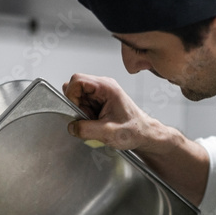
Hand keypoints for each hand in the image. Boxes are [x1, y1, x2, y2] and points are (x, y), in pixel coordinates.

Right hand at [62, 73, 209, 206]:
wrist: (144, 134)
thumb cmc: (134, 130)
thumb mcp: (108, 133)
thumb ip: (86, 129)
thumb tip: (71, 127)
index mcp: (107, 87)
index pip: (77, 80)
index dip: (72, 96)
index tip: (76, 110)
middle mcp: (104, 86)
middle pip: (76, 88)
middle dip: (77, 106)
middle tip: (88, 119)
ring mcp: (101, 93)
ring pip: (79, 98)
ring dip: (82, 112)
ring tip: (95, 122)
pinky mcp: (100, 101)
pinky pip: (84, 105)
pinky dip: (85, 115)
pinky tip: (96, 122)